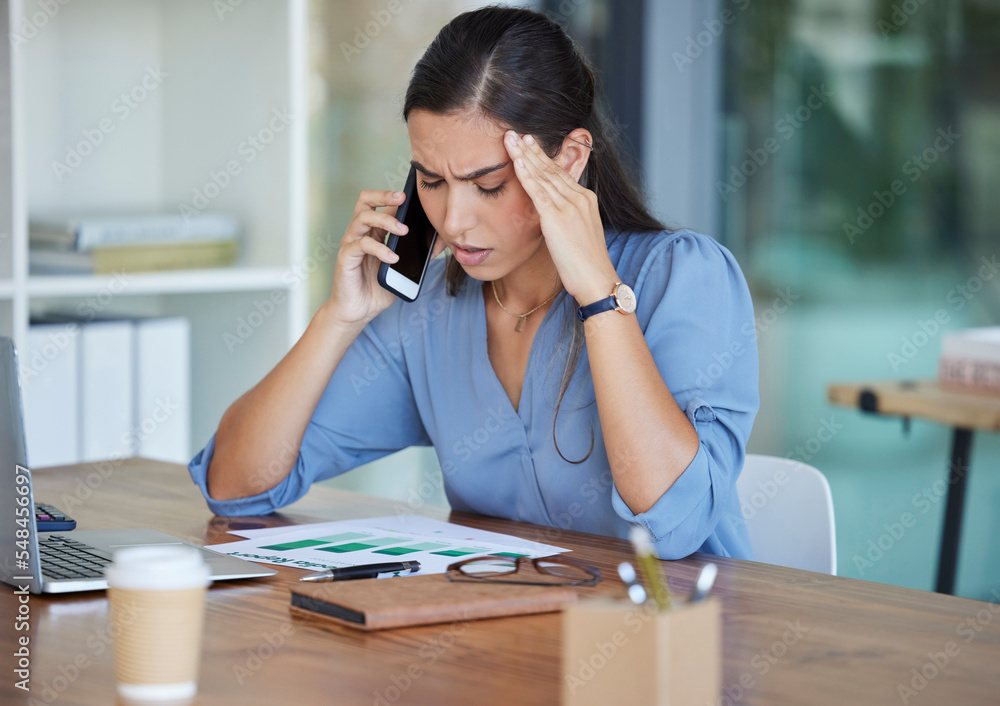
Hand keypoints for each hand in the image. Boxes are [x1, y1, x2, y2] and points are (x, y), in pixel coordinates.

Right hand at [326, 189, 445, 326]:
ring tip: (404, 231)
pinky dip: (379, 249)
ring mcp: (351, 243)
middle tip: (402, 198)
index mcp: (374, 231)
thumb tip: (441, 239)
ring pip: (363, 218)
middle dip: (384, 195)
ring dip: (386, 221)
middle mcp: (360, 232)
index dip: (396, 197)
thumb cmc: (379, 287)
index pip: (381, 204)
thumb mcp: (405, 269)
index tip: (415, 195)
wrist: (359, 310)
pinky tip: (393, 258)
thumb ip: (420, 253)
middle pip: (365, 201)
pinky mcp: (346, 257)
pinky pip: (361, 245)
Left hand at [503, 130, 617, 303]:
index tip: (529, 144)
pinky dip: (526, 174)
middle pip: (551, 169)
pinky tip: (516, 161)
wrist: (596, 279)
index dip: (542, 158)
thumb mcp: (579, 234)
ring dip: (524, 155)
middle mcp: (579, 197)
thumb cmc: (587, 264)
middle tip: (516, 133)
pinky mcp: (557, 217)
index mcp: (586, 199)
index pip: (560, 173)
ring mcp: (569, 206)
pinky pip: (538, 191)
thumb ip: (568, 220)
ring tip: (511, 139)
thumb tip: (554, 217)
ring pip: (542, 175)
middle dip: (531, 149)